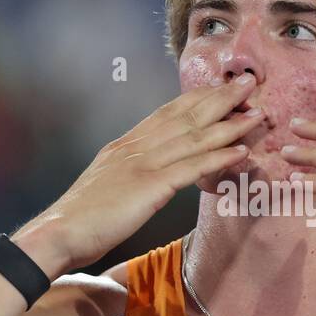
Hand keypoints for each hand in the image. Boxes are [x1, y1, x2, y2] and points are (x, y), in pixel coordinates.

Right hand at [14, 76, 262, 272]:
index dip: (196, 98)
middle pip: (185, 116)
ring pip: (195, 138)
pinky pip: (192, 168)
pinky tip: (242, 150)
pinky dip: (219, 157)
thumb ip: (126, 175)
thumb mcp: (105, 187)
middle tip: (247, 82)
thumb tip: (144, 178)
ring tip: (258, 112)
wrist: (57, 233)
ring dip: (230, 124)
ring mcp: (143, 165)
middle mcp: (135, 147)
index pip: (166, 113)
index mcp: (124, 146)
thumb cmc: (78, 221)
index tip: (219, 87)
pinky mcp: (150, 187)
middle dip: (219, 98)